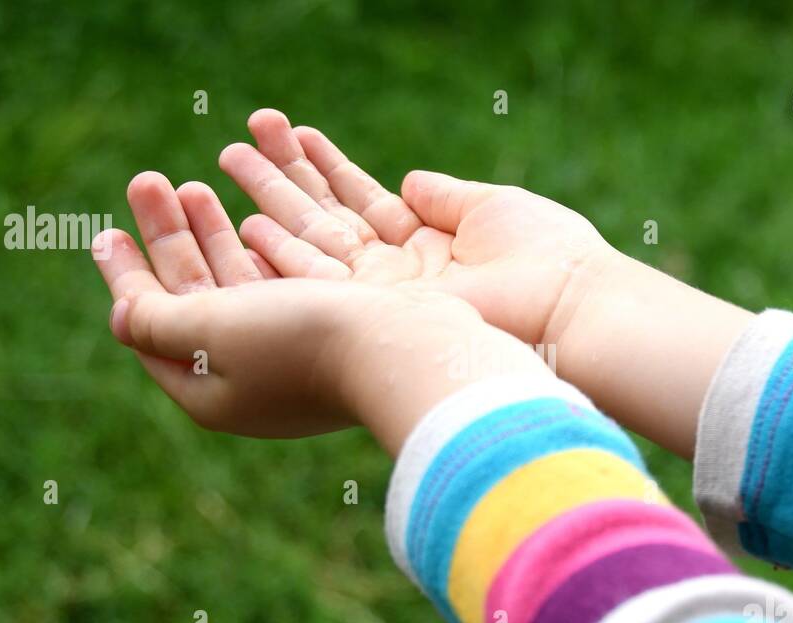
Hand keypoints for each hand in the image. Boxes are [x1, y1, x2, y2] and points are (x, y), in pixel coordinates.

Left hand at [91, 171, 547, 449]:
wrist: (407, 350)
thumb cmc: (303, 341)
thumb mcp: (209, 327)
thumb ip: (155, 318)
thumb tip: (121, 315)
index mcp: (210, 393)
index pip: (150, 329)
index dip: (125, 276)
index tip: (106, 230)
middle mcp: (248, 381)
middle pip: (192, 301)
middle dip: (171, 239)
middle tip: (151, 181)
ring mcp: (292, 361)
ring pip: (236, 287)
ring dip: (211, 233)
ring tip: (192, 184)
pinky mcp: (332, 337)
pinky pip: (278, 286)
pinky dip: (257, 248)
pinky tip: (249, 216)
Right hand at [218, 109, 617, 348]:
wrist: (566, 309)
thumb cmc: (545, 254)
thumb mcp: (488, 207)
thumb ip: (441, 196)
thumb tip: (406, 181)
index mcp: (426, 246)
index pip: (361, 201)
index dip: (324, 167)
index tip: (290, 133)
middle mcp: (395, 276)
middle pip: (324, 220)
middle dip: (280, 180)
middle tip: (234, 144)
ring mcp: (381, 299)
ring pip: (309, 245)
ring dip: (267, 205)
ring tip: (226, 162)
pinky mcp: (375, 319)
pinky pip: (316, 283)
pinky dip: (277, 255)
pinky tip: (243, 223)